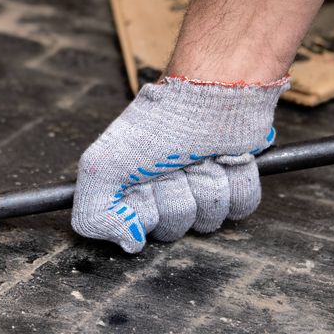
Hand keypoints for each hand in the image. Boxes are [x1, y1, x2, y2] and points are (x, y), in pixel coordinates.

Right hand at [71, 76, 288, 252]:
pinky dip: (234, 183)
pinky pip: (240, 207)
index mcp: (131, 190)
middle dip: (174, 198)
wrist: (211, 91)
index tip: (141, 184)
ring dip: (205, 188)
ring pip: (207, 220)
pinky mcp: (234, 182)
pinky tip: (224, 159)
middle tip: (171, 168)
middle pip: (173, 230)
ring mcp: (200, 188)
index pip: (135, 232)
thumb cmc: (158, 122)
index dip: (141, 211)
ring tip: (198, 159)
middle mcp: (164, 192)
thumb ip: (94, 214)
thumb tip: (130, 243)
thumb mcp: (102, 165)